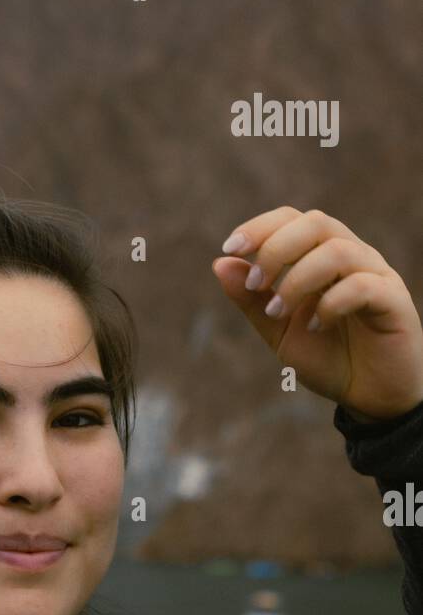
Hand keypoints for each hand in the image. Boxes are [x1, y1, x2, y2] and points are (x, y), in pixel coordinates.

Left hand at [211, 205, 422, 422]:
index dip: (261, 227)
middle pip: (316, 223)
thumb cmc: (328, 358)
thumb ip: (252, 301)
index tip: (230, 248)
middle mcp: (352, 257)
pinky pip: (362, 285)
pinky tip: (315, 327)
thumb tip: (219, 263)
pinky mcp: (394, 300)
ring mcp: (375, 275)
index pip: (293, 219)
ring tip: (278, 312)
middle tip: (256, 285)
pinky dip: (330, 303)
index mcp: (322, 256)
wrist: (367, 395)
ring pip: (337, 250)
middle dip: (276, 250)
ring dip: (297, 280)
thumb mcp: (278, 331)